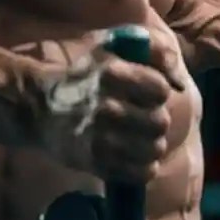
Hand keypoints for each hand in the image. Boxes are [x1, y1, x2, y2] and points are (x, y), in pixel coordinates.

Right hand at [37, 28, 185, 183]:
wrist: (40, 109)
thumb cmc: (84, 75)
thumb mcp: (114, 46)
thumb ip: (155, 51)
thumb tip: (179, 83)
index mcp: (112, 73)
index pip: (161, 90)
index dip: (157, 92)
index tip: (144, 93)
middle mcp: (107, 106)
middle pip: (161, 122)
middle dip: (155, 120)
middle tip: (141, 118)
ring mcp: (100, 137)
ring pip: (155, 149)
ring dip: (152, 145)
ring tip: (138, 138)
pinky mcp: (96, 163)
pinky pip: (141, 173)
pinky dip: (143, 167)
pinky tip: (133, 156)